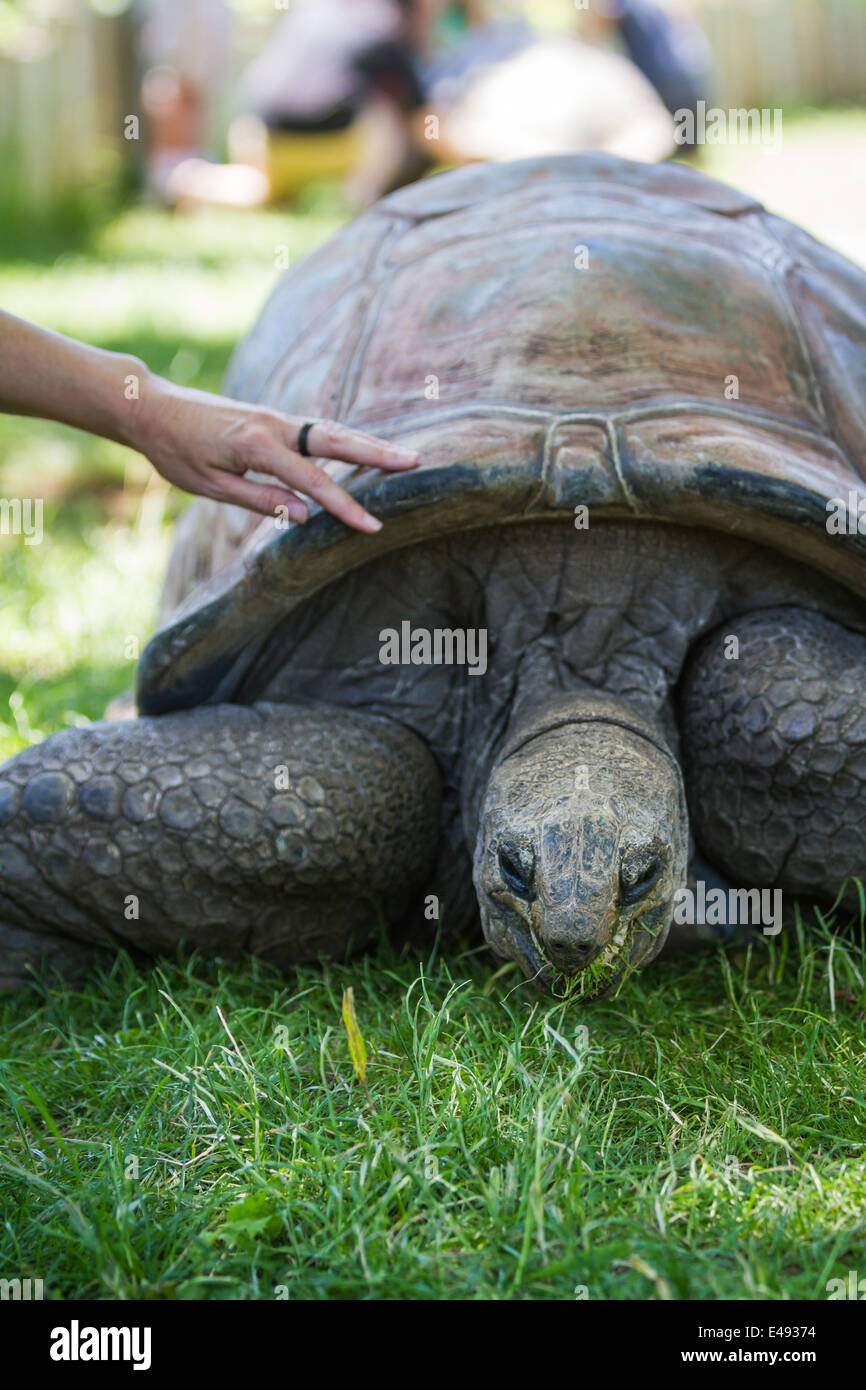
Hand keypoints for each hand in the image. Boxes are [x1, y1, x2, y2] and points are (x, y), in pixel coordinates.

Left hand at [130, 375, 417, 532]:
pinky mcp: (272, 417)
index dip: (345, 506)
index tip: (373, 526)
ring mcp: (274, 416)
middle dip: (376, 453)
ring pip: (330, 430)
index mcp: (255, 446)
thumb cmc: (175, 451)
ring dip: (367, 442)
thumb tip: (305, 516)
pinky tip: (364, 448)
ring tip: (403, 455)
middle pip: (335, 440)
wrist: (150, 407)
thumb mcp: (209, 486)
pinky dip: (345, 436)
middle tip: (415, 462)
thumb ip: (260, 500)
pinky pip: (316, 428)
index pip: (312, 481)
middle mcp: (272, 425)